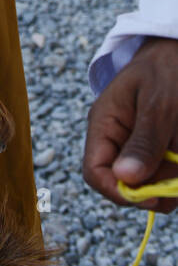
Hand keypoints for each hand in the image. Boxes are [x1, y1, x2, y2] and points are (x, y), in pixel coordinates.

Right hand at [82, 37, 177, 212]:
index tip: (153, 195)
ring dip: (170, 179)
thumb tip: (125, 178)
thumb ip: (144, 140)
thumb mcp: (159, 104)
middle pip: (124, 183)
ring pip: (149, 183)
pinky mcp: (157, 150)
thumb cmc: (168, 70)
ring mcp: (137, 146)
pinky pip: (165, 174)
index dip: (119, 191)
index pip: (95, 172)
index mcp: (104, 124)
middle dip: (154, 185)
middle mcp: (116, 139)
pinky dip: (176, 173)